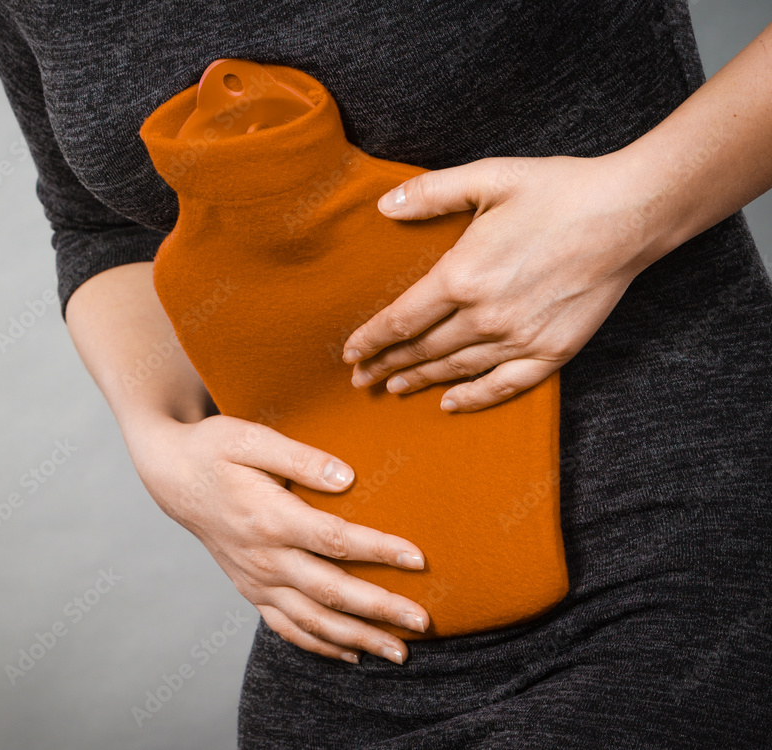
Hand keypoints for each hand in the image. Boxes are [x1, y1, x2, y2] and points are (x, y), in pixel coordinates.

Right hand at [128, 414, 429, 664]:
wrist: (171, 475)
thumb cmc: (213, 449)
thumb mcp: (250, 438)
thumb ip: (299, 458)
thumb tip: (346, 477)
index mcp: (269, 518)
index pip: (335, 540)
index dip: (379, 551)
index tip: (418, 559)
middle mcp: (264, 557)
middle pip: (331, 591)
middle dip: (379, 610)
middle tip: (422, 622)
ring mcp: (255, 579)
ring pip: (312, 620)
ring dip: (357, 638)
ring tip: (399, 653)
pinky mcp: (250, 589)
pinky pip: (286, 627)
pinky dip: (319, 645)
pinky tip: (350, 655)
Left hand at [341, 153, 657, 411]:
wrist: (629, 213)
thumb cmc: (558, 190)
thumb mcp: (488, 177)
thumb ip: (430, 194)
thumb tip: (382, 207)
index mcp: (461, 276)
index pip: (400, 320)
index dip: (371, 341)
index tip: (350, 355)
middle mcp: (485, 316)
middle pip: (421, 350)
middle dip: (386, 366)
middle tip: (360, 382)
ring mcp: (519, 339)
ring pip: (455, 370)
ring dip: (419, 381)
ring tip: (394, 388)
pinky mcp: (553, 351)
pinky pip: (504, 385)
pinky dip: (473, 398)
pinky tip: (450, 404)